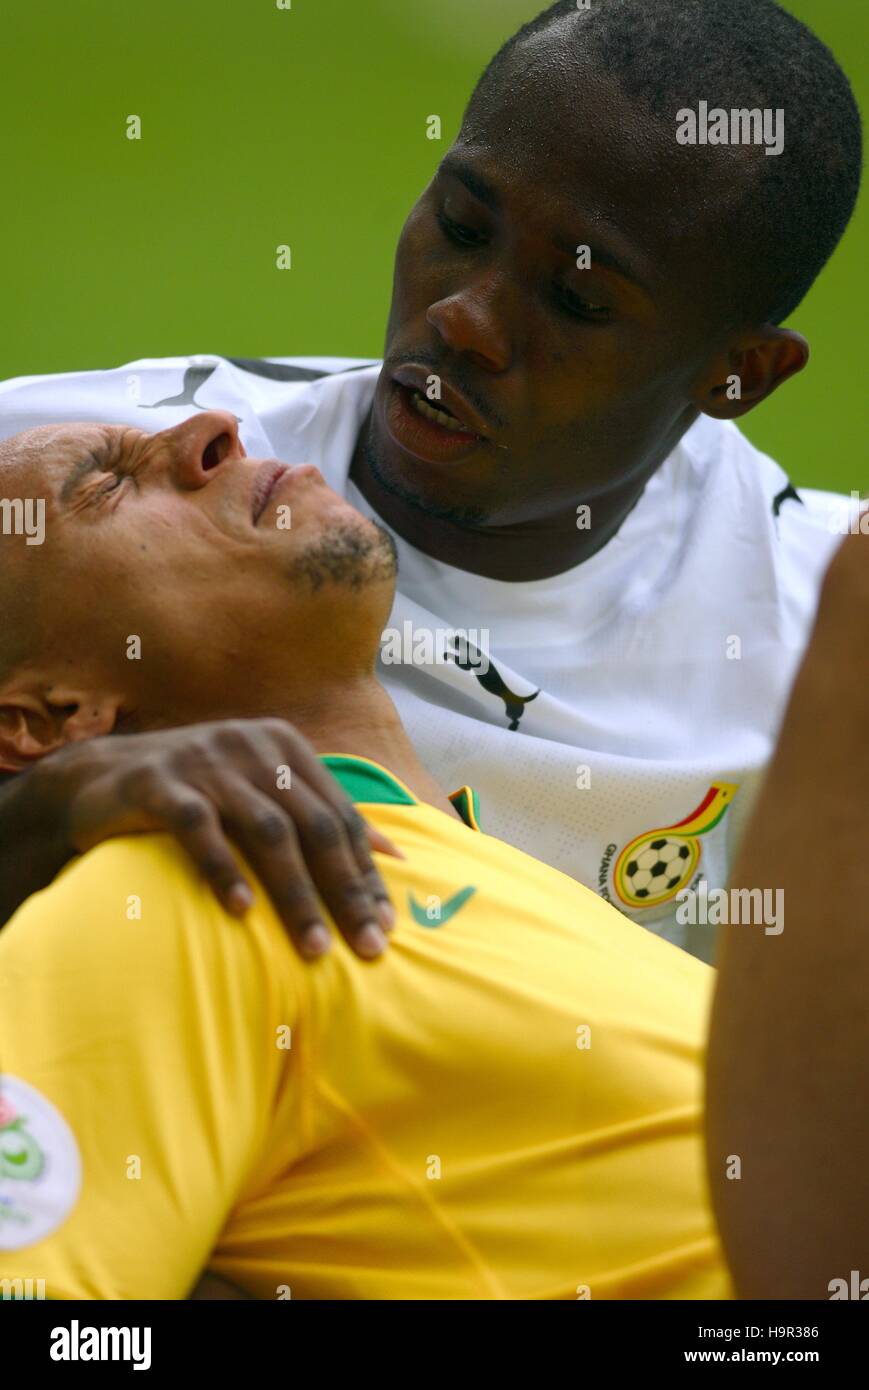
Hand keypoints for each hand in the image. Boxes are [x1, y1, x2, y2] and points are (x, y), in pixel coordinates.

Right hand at [34, 718, 401, 958]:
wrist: (97, 778)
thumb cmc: (196, 793)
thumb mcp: (262, 791)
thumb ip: (320, 814)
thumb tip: (391, 853)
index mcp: (284, 747)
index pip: (339, 817)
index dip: (366, 873)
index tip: (386, 926)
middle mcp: (251, 746)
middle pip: (313, 825)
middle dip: (345, 891)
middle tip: (366, 947)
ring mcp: (204, 762)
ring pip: (266, 831)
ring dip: (296, 894)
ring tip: (315, 948)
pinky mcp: (158, 783)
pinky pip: (199, 828)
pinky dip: (225, 870)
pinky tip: (243, 912)